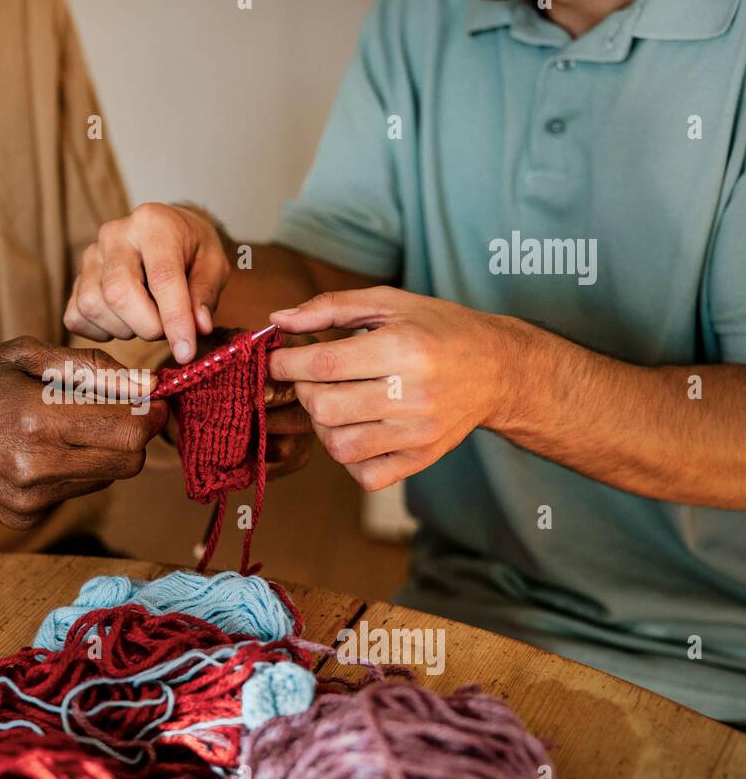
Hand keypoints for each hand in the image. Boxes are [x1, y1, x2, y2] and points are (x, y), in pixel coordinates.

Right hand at [0, 337, 167, 528]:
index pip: (132, 431)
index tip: (150, 396)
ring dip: (104, 449)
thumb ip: (89, 368)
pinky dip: (73, 468)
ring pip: (105, 478)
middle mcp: (38, 467)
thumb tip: (143, 381)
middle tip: (120, 407)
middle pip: (129, 461)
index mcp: (38, 419)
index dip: (152, 413)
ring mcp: (31, 499)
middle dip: (136, 433)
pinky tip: (38, 447)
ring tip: (65, 422)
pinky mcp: (24, 516)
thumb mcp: (23, 353)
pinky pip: (74, 491)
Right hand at [64, 203, 230, 363]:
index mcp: (153, 223)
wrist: (167, 234)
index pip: (162, 277)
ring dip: (124, 329)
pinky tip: (124, 322)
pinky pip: (76, 317)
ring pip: (93, 306)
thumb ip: (205, 294)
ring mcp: (90, 255)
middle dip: (146, 326)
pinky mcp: (76, 278)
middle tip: (166, 329)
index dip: (175, 319)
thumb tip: (198, 327)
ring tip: (146, 319)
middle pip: (118, 293)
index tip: (186, 352)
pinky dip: (100, 331)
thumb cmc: (192, 251)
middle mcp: (114, 234)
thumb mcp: (214, 265)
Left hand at [268, 286, 523, 490]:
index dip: (287, 363)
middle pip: (326, 409)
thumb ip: (331, 307)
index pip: (323, 364)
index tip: (279, 360)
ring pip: (340, 447)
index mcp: (403, 349)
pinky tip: (356, 430)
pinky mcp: (423, 457)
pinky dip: (350, 459)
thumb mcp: (389, 302)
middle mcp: (412, 394)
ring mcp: (418, 432)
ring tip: (335, 403)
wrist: (499, 367)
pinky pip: (367, 476)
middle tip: (312, 379)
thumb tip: (279, 320)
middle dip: (304, 392)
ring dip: (323, 426)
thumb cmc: (439, 329)